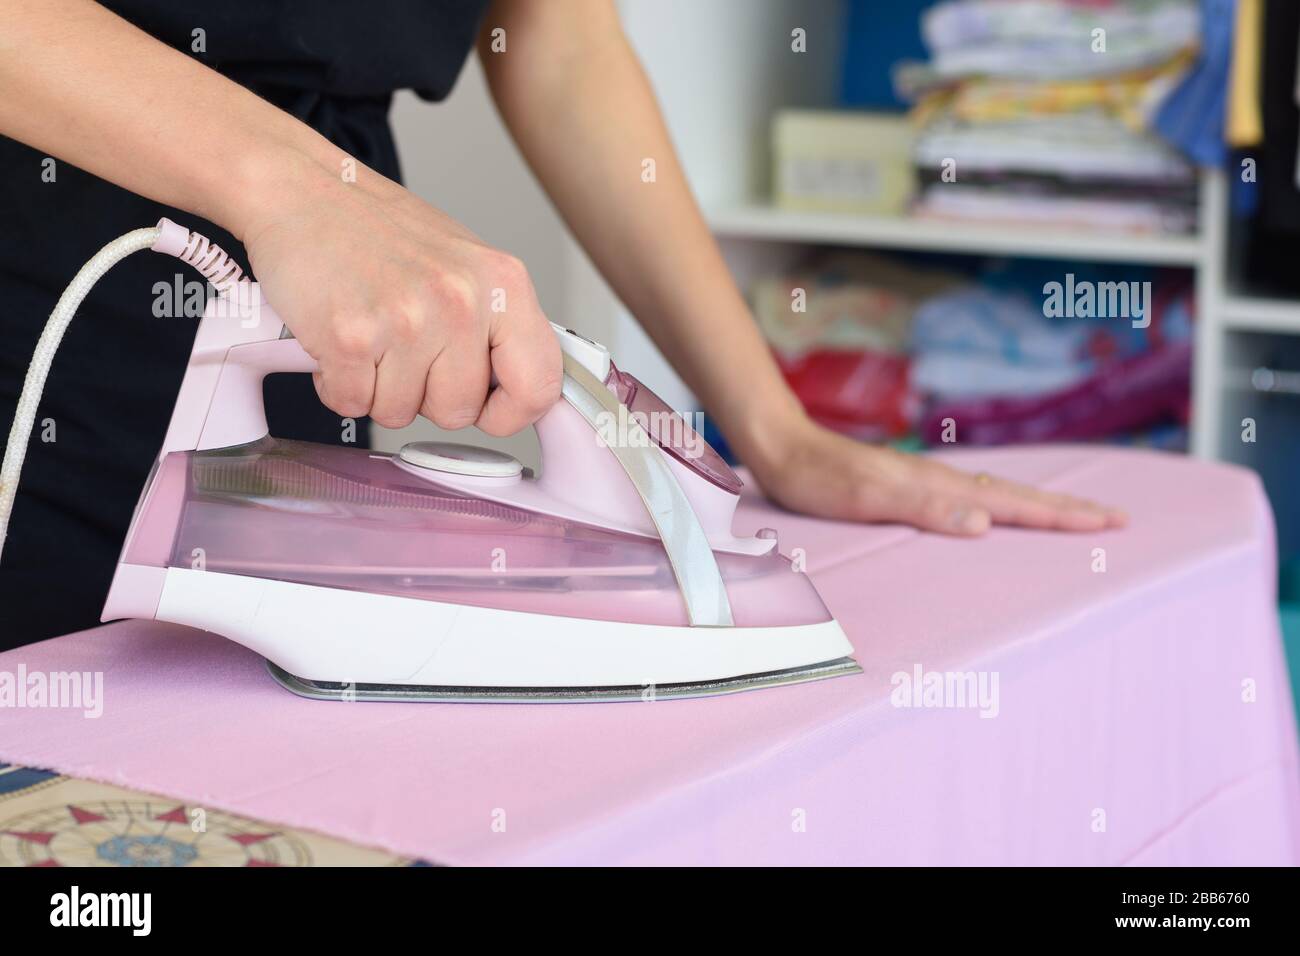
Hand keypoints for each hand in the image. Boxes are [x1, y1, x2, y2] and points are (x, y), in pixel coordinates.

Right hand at [235, 154, 561, 434]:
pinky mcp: (352, 336)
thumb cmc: (376, 230)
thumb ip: (495, 326)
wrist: (300, 190)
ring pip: (400, 413)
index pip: (539, 384)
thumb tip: (517, 389)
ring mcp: (408, 319)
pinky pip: (351, 403)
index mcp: (503, 282)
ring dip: (377, 387)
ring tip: (368, 334)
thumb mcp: (463, 265)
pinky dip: (337, 383)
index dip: (511, 412)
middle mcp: (462, 300)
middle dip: (425, 396)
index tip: (488, 408)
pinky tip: (338, 340)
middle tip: (402, 349)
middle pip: (459, 411)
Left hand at [750, 417, 1126, 535]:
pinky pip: (973, 495)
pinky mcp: (911, 485)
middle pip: (1017, 495)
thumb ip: (923, 509)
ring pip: (998, 493)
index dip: (1060, 515)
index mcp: (938, 486)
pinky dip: (1003, 503)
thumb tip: (985, 523)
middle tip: (1117, 518)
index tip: (1108, 522)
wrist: (785, 449)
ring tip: (1077, 514)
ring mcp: (928, 481)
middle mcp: (940, 481)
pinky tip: (1002, 510)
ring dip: (1040, 505)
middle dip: (1067, 509)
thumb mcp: (866, 498)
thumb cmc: (818, 479)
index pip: (1013, 504)